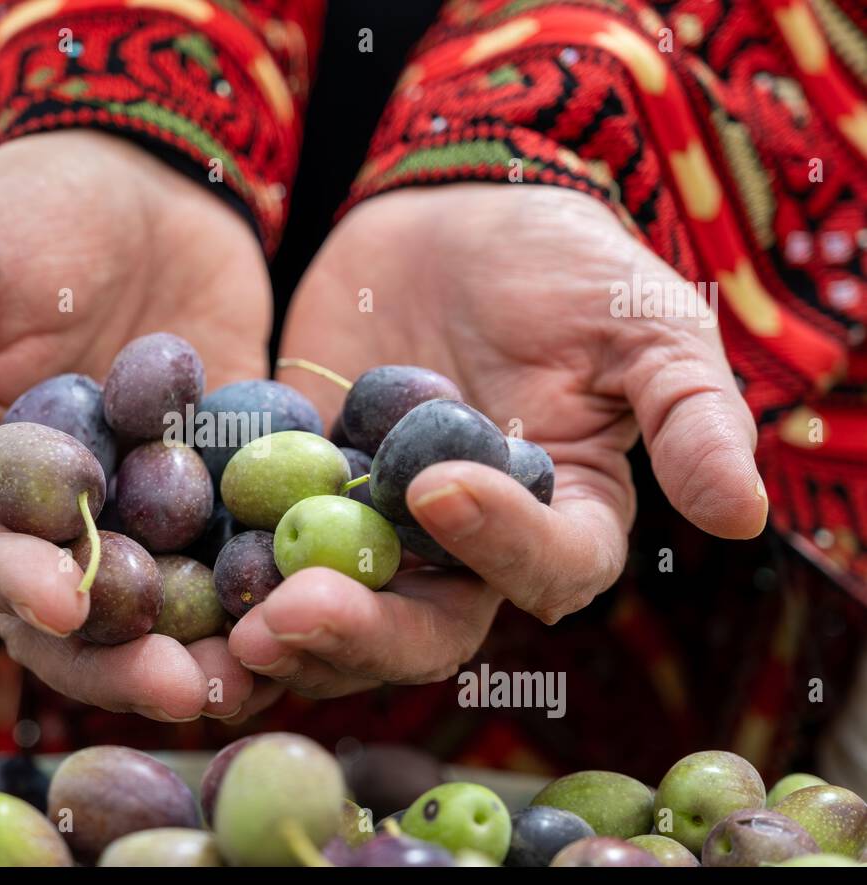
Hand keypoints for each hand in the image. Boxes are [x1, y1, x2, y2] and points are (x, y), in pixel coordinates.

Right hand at [0, 131, 266, 721]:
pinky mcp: (216, 496)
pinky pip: (238, 552)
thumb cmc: (24, 218)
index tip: (60, 601)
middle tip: (179, 685)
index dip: (8, 583)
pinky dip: (267, 586)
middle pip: (69, 614)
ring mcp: (137, 515)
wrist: (148, 183)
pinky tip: (312, 609)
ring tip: (253, 674)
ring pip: (159, 605)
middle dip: (118, 657)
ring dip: (201, 648)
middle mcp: (47, 518)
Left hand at [230, 183, 765, 706]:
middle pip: (423, 625)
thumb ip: (688, 412)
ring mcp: (375, 537)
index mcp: (560, 523)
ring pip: (336, 611)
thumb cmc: (560, 262)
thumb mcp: (639, 319)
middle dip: (359, 629)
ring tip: (226, 629)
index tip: (435, 489)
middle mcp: (465, 556)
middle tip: (286, 618)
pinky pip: (263, 554)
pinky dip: (226, 575)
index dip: (499, 544)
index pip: (545, 568)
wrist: (448, 217)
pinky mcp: (299, 505)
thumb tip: (744, 512)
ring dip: (282, 630)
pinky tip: (177, 581)